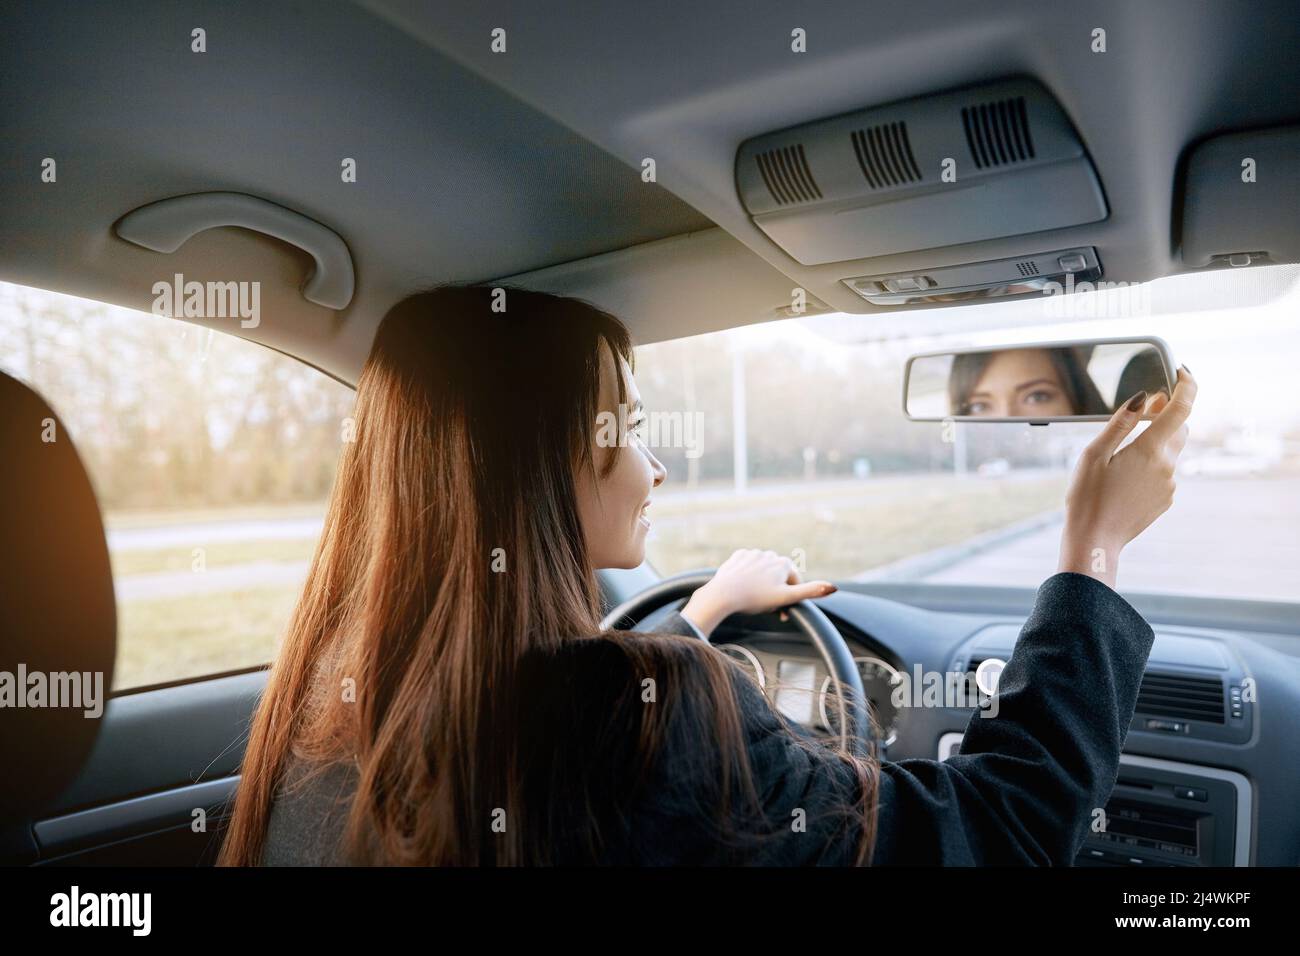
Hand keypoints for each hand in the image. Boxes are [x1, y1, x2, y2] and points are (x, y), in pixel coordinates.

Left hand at [681, 549, 835, 637]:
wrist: (723, 594)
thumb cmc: (755, 598)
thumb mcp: (786, 598)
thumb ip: (810, 591)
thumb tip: (834, 587)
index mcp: (783, 563)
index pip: (794, 583)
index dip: (790, 599)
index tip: (781, 612)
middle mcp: (769, 554)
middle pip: (779, 577)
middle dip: (776, 591)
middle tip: (766, 607)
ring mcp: (752, 554)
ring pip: (763, 572)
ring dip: (763, 584)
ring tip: (754, 598)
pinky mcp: (737, 556)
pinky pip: (747, 567)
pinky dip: (748, 576)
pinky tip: (743, 586)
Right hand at [1058, 366, 1196, 588]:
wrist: (1094, 541)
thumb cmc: (1087, 497)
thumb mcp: (1094, 454)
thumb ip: (1120, 423)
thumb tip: (1142, 397)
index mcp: (1150, 450)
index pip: (1181, 409)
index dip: (1186, 386)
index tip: (1182, 372)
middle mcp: (1167, 466)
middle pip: (1179, 429)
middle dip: (1166, 415)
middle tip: (1145, 409)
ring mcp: (1169, 484)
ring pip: (1169, 452)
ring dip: (1154, 443)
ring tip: (1121, 454)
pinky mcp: (1165, 499)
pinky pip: (1163, 473)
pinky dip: (1150, 465)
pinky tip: (1124, 478)